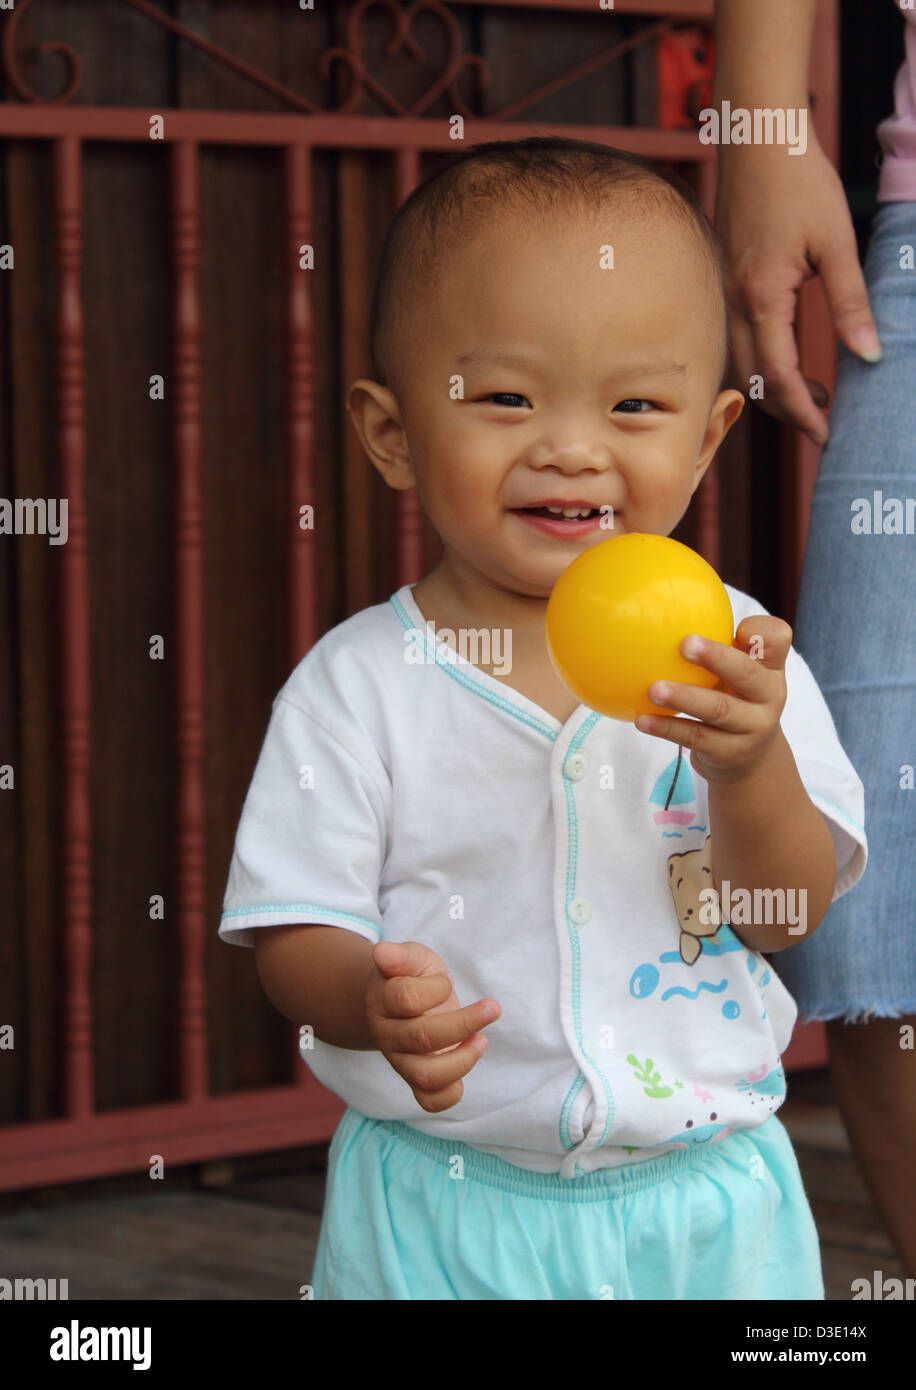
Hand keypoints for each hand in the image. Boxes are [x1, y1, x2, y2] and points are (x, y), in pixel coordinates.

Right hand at [366, 940, 500, 1113]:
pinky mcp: (416, 1080)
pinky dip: (452, 1092)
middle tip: (493, 1008)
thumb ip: (399, 955)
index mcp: (382, 1001)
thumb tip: (382, 950)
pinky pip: (430, 1101)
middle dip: (464, 1023)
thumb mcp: (410, 958)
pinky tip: (468, 1060)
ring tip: (482, 1041)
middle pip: (421, 1037)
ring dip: (462, 1060)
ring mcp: (401, 1061)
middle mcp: (388, 1035)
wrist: (398, 1004)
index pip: (406, 999)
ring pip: (425, 1075)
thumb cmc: (410, 977)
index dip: (435, 989)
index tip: (447, 981)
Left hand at [634, 615, 791, 784]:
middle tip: (685, 643)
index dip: (760, 631)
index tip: (737, 626)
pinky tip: (641, 720)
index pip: (777, 640)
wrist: (753, 760)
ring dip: (683, 698)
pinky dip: (666, 728)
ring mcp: (753, 727)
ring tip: (652, 689)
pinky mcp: (731, 753)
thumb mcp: (738, 673)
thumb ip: (719, 644)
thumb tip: (659, 604)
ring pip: (718, 710)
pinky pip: (695, 738)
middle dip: (717, 657)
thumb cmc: (735, 699)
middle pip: (746, 674)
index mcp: (770, 667)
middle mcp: (769, 696)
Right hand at [715, 134, 880, 445]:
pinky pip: (737, 342)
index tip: (828, 433)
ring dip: (775, 389)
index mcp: (762, 298)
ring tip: (815, 394)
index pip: (779, 377)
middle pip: (755, 382)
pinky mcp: (726, 285)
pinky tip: (788, 359)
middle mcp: (734, 304)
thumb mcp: (837, 242)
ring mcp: (724, 296)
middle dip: (789, 410)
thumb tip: (869, 354)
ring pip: (743, 366)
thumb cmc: (799, 181)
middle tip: (825, 424)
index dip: (804, 412)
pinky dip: (763, 364)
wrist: (758, 138)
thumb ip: (851, 303)